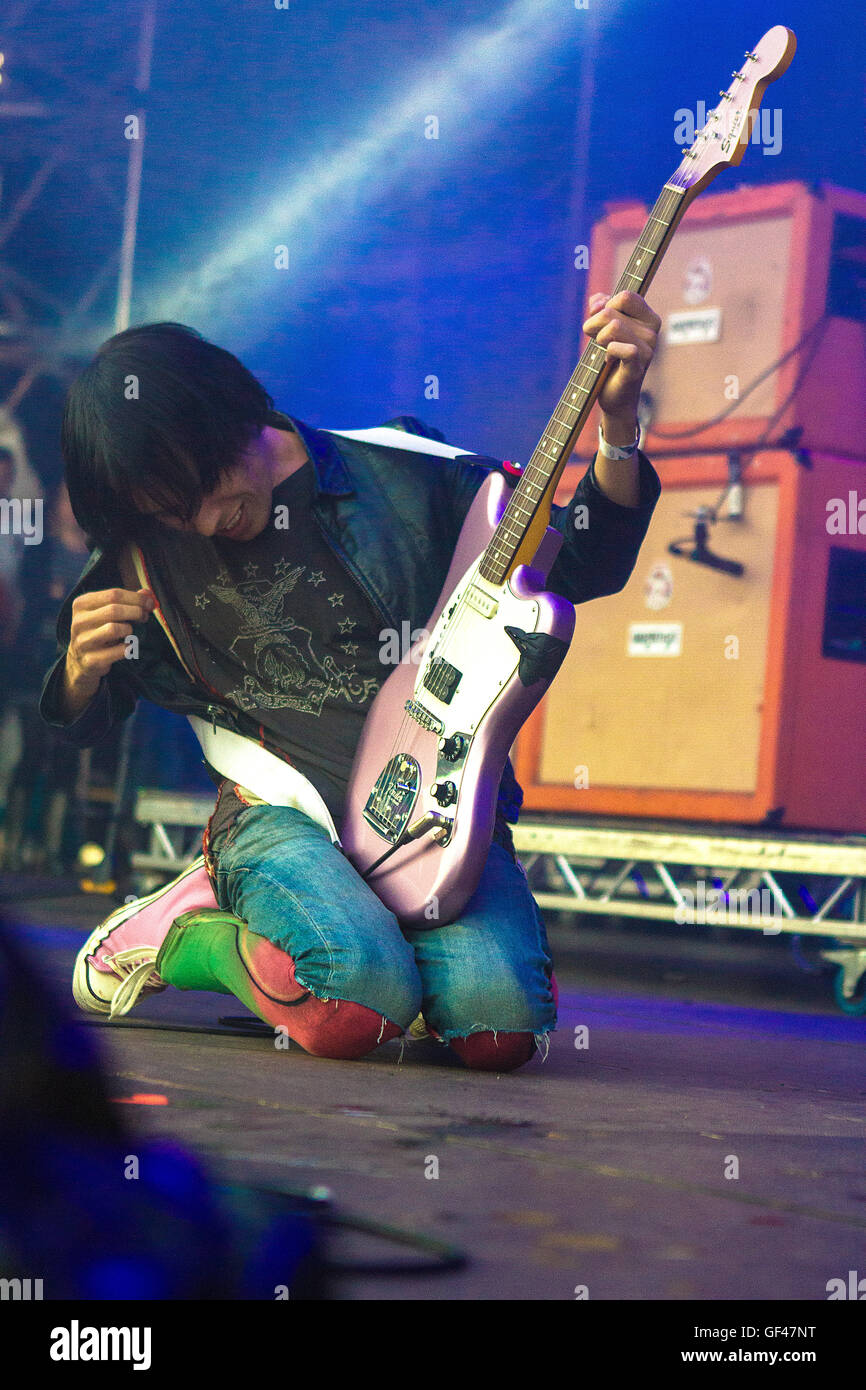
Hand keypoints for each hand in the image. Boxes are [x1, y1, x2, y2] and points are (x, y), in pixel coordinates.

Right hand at [64, 586, 154, 705]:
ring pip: (114, 629)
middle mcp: (79, 621)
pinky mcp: (91, 660)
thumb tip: (148, 594)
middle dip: (136, 612)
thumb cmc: (99, 630)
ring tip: (130, 632)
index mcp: (82, 604)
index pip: (113, 594)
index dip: (136, 598)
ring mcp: (83, 641)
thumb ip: (128, 601)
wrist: (81, 660)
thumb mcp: (108, 612)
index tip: (150, 604)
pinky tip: (126, 646)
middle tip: (144, 618)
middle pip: (114, 610)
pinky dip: (129, 648)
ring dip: (129, 630)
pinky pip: (119, 651)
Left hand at [583, 290, 659, 440]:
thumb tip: (598, 301)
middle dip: (594, 324)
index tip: (599, 320)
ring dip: (598, 339)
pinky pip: (621, 348)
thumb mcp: (603, 327)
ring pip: (613, 327)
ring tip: (603, 350)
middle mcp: (652, 332)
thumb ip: (601, 307)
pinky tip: (608, 360)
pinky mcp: (637, 367)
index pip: (625, 296)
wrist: (613, 395)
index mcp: (649, 318)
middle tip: (597, 340)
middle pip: (611, 311)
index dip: (605, 305)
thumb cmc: (609, 359)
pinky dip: (608, 352)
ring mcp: (648, 350)